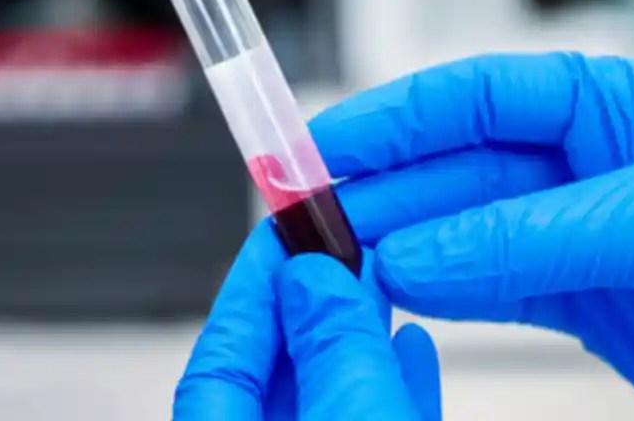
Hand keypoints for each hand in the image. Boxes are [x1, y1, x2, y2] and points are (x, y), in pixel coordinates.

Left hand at [173, 235, 440, 419]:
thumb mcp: (355, 419)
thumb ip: (334, 348)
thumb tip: (314, 280)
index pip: (220, 360)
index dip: (252, 288)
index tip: (281, 232)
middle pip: (274, 376)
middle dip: (312, 304)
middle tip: (338, 246)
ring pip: (329, 400)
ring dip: (356, 339)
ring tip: (381, 281)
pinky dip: (393, 390)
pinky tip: (414, 349)